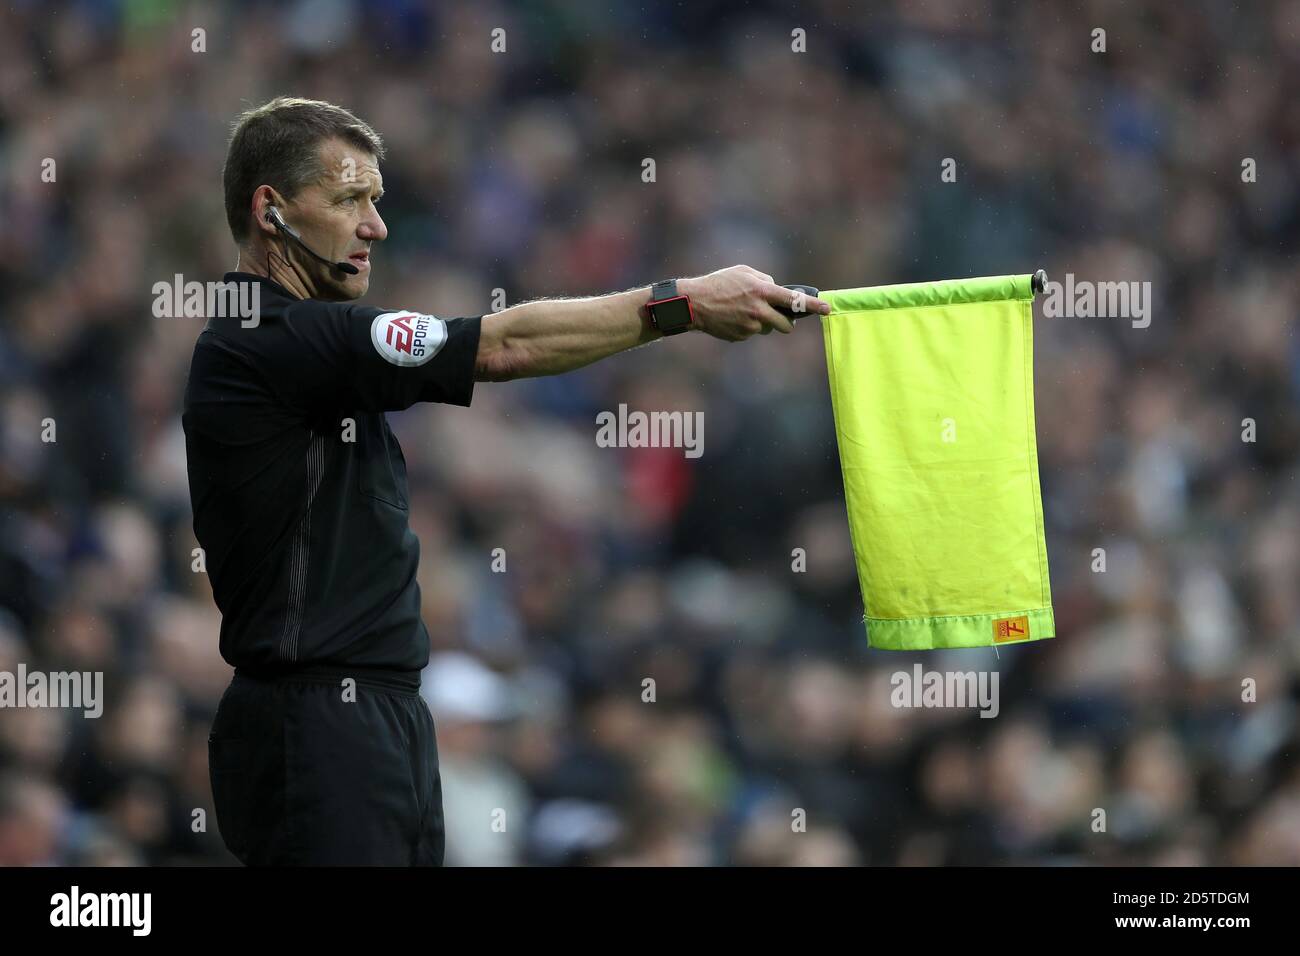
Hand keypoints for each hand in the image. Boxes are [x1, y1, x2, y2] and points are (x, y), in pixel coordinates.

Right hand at [677, 265, 831, 341]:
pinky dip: (746, 327)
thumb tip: (777, 290)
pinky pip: (752, 333)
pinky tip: (732, 318)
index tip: (828, 309)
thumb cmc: (719, 283)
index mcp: (762, 291)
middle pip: (785, 326)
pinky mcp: (741, 337)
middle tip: (777, 317)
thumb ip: (764, 280)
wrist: (693, 304)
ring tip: (742, 311)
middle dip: (785, 323)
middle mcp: (759, 310)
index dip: (813, 305)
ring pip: (767, 330)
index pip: (794, 300)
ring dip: (762, 323)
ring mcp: (750, 326)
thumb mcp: (743, 271)